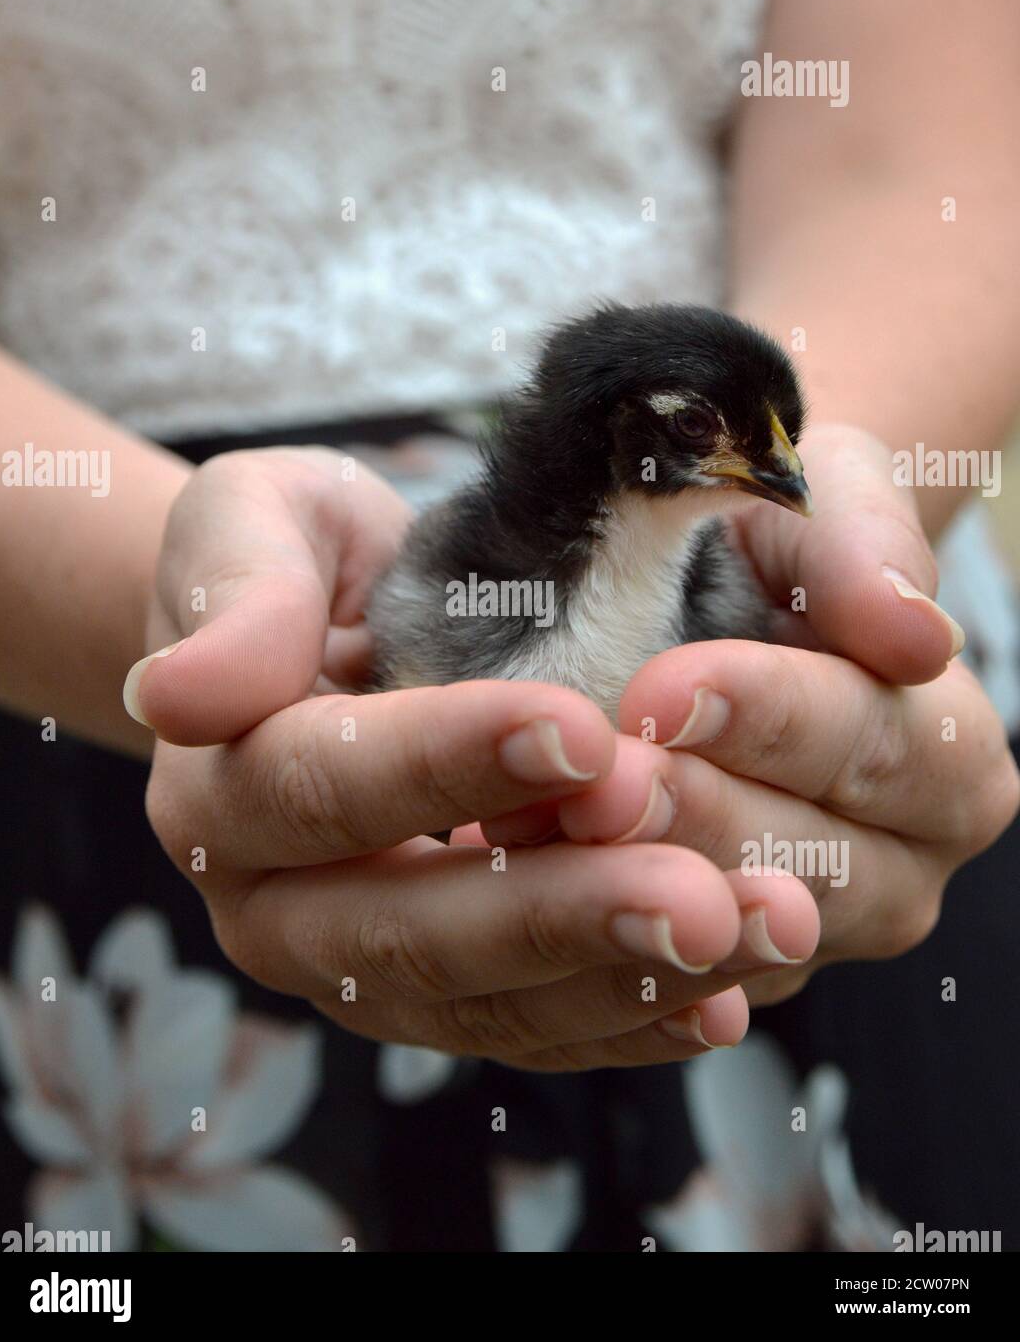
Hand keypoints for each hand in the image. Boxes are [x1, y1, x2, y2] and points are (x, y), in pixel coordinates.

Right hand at [131, 448, 819, 1068]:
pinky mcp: (450, 994)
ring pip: (495, 1004)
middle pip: (411, 936)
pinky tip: (732, 998)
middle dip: (562, 916)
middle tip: (699, 898)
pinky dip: (636, 1022)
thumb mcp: (253, 526)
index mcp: (220, 793)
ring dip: (634, 979)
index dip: (444, 766)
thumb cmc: (297, 559)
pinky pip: (540, 1030)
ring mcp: (368, 969)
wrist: (331, 634)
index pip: (322, 790)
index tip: (582, 731)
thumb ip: (235, 597)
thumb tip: (176, 689)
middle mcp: (281, 910)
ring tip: (765, 931)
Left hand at [467, 424, 1019, 1005]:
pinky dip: (599, 945)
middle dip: (695, 816)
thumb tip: (918, 635)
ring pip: (735, 935)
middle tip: (598, 782)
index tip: (664, 688)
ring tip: (542, 829)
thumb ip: (862, 548)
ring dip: (636, 886)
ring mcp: (809, 931)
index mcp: (950, 755)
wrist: (697, 592)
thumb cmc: (769, 537)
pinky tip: (531, 896)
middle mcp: (899, 863)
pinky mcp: (719, 966)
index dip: (770, 717)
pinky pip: (665, 981)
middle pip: (811, 861)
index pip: (874, 744)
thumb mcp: (819, 501)